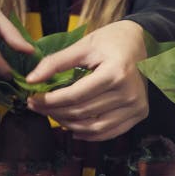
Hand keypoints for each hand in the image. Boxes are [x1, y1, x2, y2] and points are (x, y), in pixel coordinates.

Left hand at [25, 20, 148, 141]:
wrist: (144, 43)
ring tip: (54, 116)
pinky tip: (74, 128)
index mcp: (115, 72)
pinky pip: (110, 132)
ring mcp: (136, 106)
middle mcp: (128, 93)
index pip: (75, 95)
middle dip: (55, 112)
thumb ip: (56, 62)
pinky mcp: (140, 113)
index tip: (33, 99)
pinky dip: (89, 134)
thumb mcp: (84, 45)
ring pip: (94, 127)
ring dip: (69, 125)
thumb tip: (31, 80)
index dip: (50, 100)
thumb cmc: (112, 41)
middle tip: (37, 107)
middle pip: (83, 112)